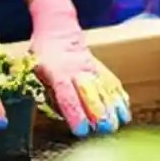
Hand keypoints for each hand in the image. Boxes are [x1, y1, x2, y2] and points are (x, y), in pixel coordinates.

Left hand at [28, 0, 130, 136]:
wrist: (59, 30)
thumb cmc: (43, 54)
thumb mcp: (35, 70)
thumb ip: (47, 91)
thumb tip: (58, 113)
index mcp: (58, 73)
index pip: (67, 97)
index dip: (75, 114)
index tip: (81, 130)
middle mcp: (79, 71)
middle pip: (91, 94)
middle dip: (99, 113)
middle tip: (105, 129)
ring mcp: (92, 69)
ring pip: (105, 90)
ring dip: (112, 108)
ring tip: (119, 125)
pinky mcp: (101, 69)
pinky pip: (112, 84)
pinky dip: (119, 98)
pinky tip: (124, 112)